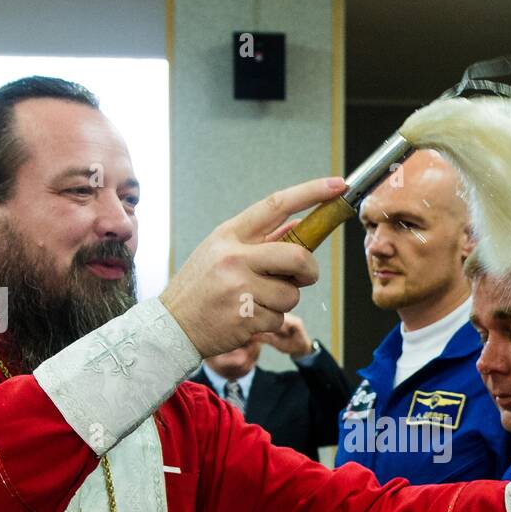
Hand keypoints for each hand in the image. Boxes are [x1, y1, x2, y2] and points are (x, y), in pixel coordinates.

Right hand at [158, 177, 346, 357]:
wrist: (172, 326)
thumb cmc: (201, 288)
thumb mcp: (221, 252)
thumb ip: (259, 240)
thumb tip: (298, 223)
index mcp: (229, 234)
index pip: (276, 204)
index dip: (311, 192)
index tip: (337, 185)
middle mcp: (234, 257)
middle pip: (298, 255)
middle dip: (309, 270)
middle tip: (304, 277)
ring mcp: (240, 288)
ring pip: (292, 294)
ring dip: (284, 301)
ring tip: (257, 301)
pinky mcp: (246, 317)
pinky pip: (279, 318)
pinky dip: (270, 321)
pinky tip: (247, 318)